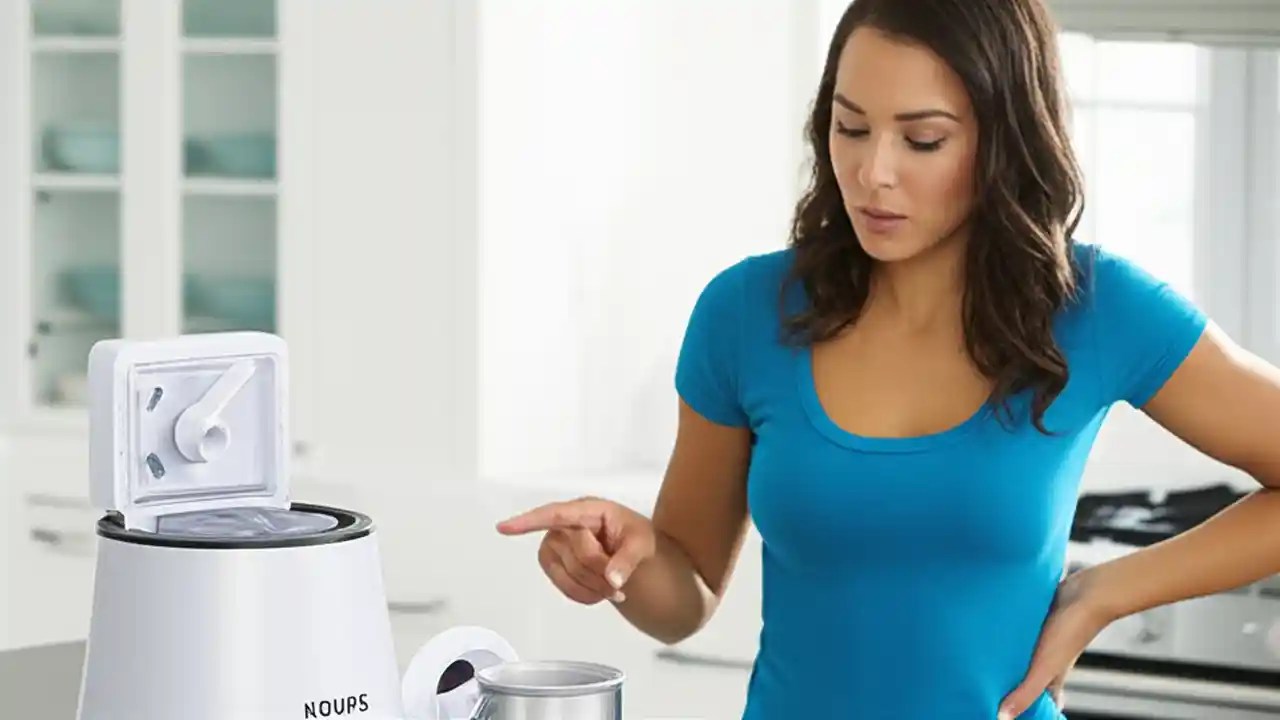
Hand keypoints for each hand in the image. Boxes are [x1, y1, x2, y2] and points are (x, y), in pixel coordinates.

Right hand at [496, 497, 656, 605]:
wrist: (634, 554)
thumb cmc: (636, 538)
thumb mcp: (643, 543)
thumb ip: (629, 559)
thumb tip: (612, 578)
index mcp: (588, 509)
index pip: (555, 514)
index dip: (529, 521)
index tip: (503, 528)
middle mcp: (566, 525)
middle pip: (578, 554)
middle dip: (601, 573)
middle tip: (620, 584)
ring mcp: (556, 545)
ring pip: (569, 573)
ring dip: (594, 587)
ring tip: (614, 589)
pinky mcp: (553, 564)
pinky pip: (563, 586)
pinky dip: (584, 595)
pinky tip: (598, 592)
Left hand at [999, 571, 1115, 718]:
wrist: (1087, 593)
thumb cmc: (1071, 631)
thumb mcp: (1044, 667)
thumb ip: (1026, 692)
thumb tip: (1002, 717)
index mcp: (1051, 675)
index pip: (1040, 697)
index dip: (1027, 706)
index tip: (1005, 710)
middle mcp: (1047, 657)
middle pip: (1027, 673)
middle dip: (1010, 679)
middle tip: (986, 681)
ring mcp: (1043, 637)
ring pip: (1023, 650)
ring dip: (1008, 653)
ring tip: (981, 654)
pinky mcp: (1038, 617)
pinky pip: (1021, 628)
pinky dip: (1009, 630)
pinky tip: (991, 625)